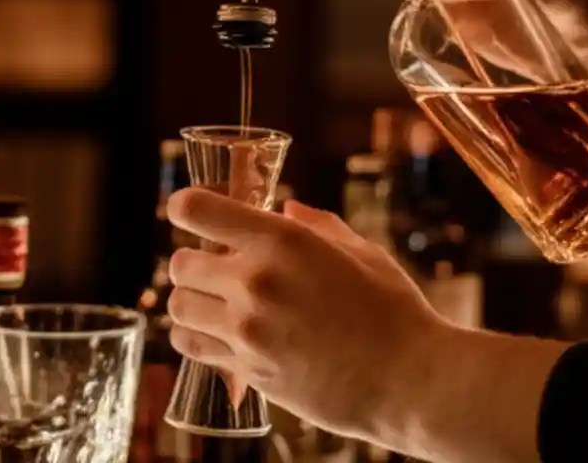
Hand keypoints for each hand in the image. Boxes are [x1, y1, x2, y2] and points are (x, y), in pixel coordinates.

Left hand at [166, 187, 567, 461]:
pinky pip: (191, 347)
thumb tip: (286, 211)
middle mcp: (256, 281)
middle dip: (194, 263)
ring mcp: (247, 329)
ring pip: (178, 307)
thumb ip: (316, 227)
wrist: (410, 380)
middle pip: (179, 263)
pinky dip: (196, 338)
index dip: (185, 207)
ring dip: (192, 302)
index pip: (197, 210)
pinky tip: (218, 335)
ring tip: (216, 305)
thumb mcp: (361, 252)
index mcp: (282, 241)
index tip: (188, 212)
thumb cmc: (393, 311)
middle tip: (217, 271)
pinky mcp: (246, 368)